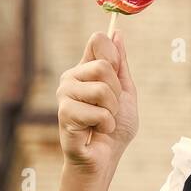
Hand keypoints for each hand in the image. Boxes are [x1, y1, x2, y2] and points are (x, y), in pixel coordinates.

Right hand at [57, 30, 138, 177]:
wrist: (106, 158)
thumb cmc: (115, 127)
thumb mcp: (125, 92)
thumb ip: (120, 64)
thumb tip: (117, 33)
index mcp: (85, 69)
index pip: (98, 40)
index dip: (114, 56)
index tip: (116, 74)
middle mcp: (71, 77)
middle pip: (104, 66)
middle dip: (117, 93)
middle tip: (111, 109)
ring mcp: (64, 95)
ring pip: (102, 90)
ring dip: (112, 111)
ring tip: (103, 122)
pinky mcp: (64, 114)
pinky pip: (98, 113)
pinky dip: (106, 125)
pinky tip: (95, 131)